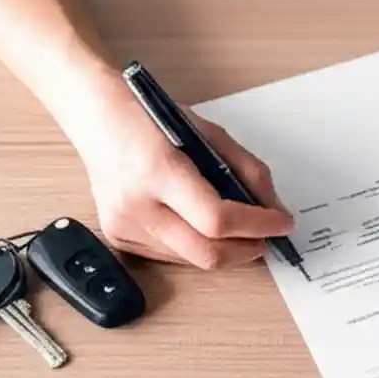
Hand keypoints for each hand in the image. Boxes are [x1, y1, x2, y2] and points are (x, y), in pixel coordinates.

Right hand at [67, 83, 293, 268]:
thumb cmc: (150, 119)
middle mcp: (136, 204)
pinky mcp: (118, 237)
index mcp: (158, 170)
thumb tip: (274, 209)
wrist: (96, 117)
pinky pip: (171, 256)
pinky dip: (196, 246)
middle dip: (246, 250)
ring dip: (224, 250)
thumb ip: (246, 171)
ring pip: (191, 259)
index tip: (282, 223)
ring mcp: (123, 225)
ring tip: (239, 230)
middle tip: (265, 238)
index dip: (257, 225)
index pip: (217, 219)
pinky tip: (202, 227)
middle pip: (206, 252)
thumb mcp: (208, 133)